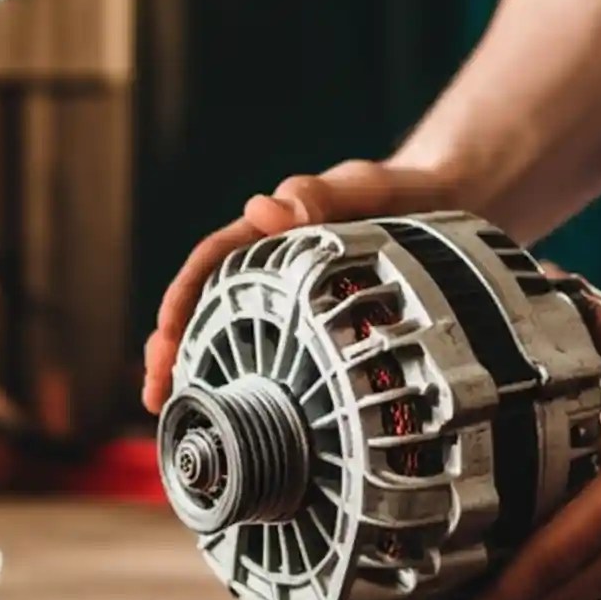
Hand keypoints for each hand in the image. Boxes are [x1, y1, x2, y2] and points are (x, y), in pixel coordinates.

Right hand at [141, 160, 455, 413]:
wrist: (445, 201)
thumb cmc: (402, 192)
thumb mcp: (369, 189)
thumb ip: (324, 194)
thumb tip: (263, 208)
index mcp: (274, 229)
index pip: (211, 263)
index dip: (180, 302)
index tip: (163, 341)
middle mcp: (271, 259)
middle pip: (205, 300)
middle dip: (173, 345)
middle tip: (155, 394)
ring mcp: (289, 288)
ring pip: (228, 325)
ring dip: (197, 363)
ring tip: (174, 409)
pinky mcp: (312, 312)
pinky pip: (268, 341)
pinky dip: (242, 371)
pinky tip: (231, 406)